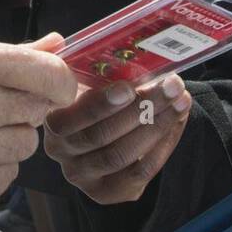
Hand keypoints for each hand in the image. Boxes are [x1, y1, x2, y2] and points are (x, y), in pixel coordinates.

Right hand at [43, 74, 192, 204]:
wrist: (92, 136)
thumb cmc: (86, 97)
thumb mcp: (73, 78)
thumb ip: (66, 61)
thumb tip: (60, 40)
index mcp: (50, 122)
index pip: (70, 119)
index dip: (100, 104)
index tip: (128, 86)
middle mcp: (61, 153)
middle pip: (102, 136)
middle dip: (142, 109)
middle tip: (171, 86)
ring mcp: (83, 176)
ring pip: (122, 155)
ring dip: (157, 125)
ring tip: (180, 100)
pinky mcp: (107, 192)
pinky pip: (140, 173)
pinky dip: (163, 146)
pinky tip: (177, 121)